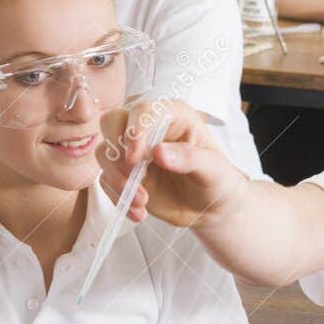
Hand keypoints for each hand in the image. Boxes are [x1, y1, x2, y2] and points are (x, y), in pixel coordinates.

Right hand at [97, 100, 248, 226]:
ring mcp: (133, 152)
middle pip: (112, 123)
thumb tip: (159, 152)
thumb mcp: (214, 169)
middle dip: (117, 152)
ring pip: (105, 154)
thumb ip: (190, 158)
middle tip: (132, 174)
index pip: (144, 111)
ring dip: (118, 180)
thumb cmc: (218, 180)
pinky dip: (118, 198)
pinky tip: (139, 212)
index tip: (136, 157)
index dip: (135, 131)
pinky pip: (106, 181)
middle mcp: (149, 129)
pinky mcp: (125, 175)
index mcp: (173, 116)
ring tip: (142, 203)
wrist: (212, 209)